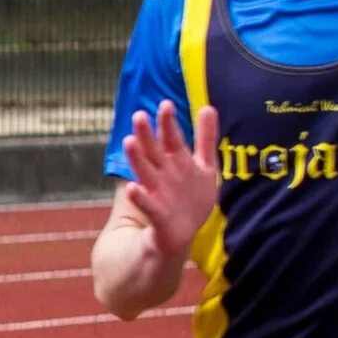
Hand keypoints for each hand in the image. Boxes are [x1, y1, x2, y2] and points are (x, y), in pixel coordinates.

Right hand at [119, 101, 221, 257]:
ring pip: (146, 172)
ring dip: (137, 158)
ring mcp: (157, 193)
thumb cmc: (191, 197)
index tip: (166, 104)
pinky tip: (132, 189)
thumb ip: (206, 138)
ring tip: (129, 141)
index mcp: (175, 162)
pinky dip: (140, 198)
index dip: (169, 123)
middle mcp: (163, 175)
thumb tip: (208, 106)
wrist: (182, 233)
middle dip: (147, 134)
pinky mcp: (157, 215)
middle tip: (139, 116)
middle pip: (154, 152)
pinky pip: (148, 205)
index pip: (171, 139)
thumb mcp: (204, 167)